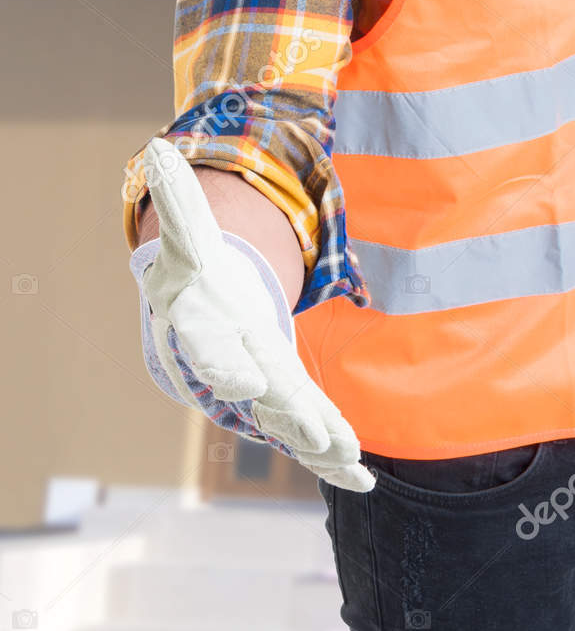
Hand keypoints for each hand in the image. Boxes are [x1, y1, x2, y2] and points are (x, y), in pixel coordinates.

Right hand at [139, 137, 374, 492]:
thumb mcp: (184, 234)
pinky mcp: (287, 403)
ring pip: (291, 423)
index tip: (243, 384)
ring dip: (321, 445)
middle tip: (313, 433)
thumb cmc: (193, 272)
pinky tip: (362, 482)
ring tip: (352, 465)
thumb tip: (157, 148)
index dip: (226, 367)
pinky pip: (309, 433)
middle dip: (288, 414)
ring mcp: (262, 390)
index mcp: (209, 329)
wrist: (200, 313)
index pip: (212, 351)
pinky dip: (333, 458)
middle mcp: (235, 366)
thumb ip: (176, 200)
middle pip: (261, 395)